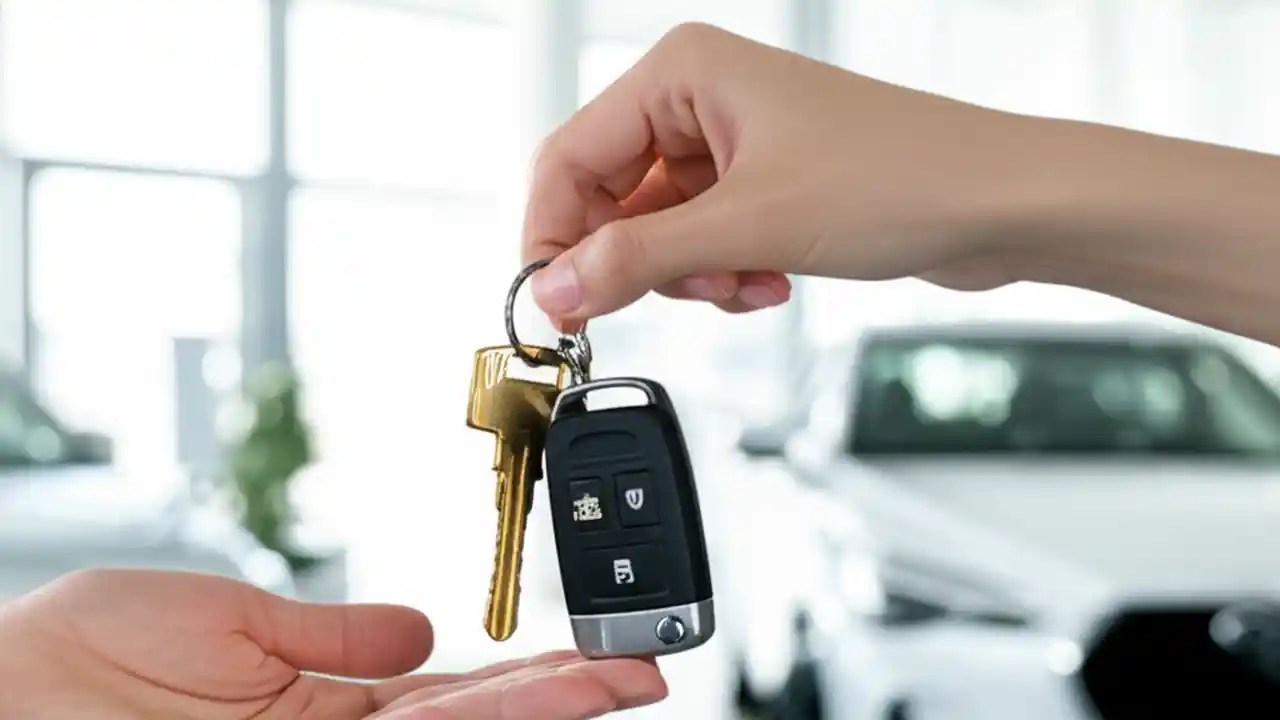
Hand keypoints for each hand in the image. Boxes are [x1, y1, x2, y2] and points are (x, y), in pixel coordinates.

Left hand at [0, 569, 666, 718]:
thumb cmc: (72, 660)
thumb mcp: (224, 616)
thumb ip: (331, 628)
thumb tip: (424, 627)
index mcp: (314, 700)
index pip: (448, 690)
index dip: (526, 669)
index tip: (591, 647)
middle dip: (566, 695)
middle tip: (649, 665)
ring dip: (548, 709)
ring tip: (626, 677)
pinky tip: (540, 700)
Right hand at [523, 23, 1279, 345]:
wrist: (1002, 204)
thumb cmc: (900, 178)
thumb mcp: (748, 228)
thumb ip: (636, 261)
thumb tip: (551, 291)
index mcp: (682, 72)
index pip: (569, 158)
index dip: (552, 237)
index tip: (551, 305)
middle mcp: (701, 99)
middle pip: (611, 199)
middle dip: (639, 262)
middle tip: (671, 299)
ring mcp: (733, 144)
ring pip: (657, 231)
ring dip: (690, 276)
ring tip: (745, 285)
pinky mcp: (763, 185)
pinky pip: (703, 242)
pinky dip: (724, 274)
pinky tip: (769, 282)